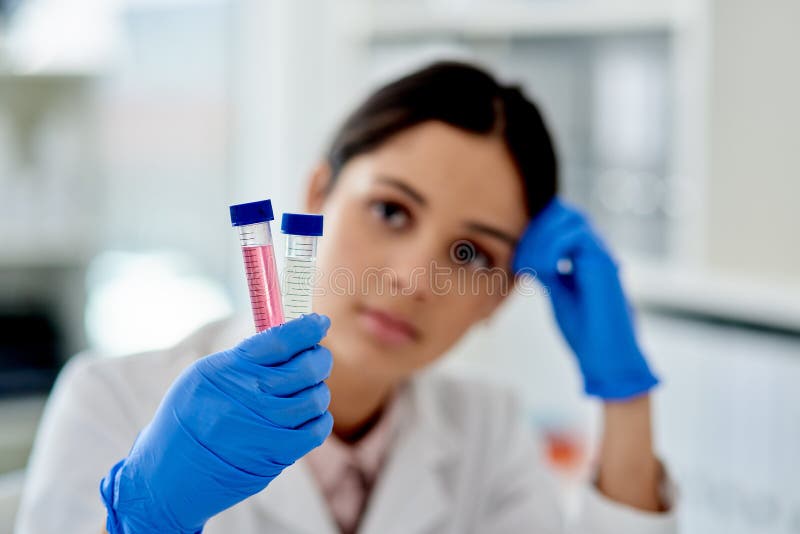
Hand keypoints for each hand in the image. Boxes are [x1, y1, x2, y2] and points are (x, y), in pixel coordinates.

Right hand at [100, 314, 333, 533]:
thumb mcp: (203, 377)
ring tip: (309, 390)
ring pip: (315, 398)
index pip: (280, 340)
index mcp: (229, 369)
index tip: (320, 322)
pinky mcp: (275, 455)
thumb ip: (243, 359)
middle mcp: (248, 396)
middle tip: (317, 357)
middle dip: (319, 358)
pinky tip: (311, 416)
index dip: (307, 328)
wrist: (166, 477)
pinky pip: (316, 430)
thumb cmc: (185, 421)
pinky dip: (320, 419)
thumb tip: (287, 340)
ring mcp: (264, 427)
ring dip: (319, 390)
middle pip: (306, 368)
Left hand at [512, 198, 657, 399]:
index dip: (534, 231)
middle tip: (522, 261)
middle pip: (563, 212)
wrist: (606, 356)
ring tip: (532, 267)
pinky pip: (577, 236)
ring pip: (570, 218)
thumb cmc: (585, 330)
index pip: (558, 220)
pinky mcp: (605, 264)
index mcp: (584, 256)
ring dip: (542, 239)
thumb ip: (547, 271)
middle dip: (535, 231)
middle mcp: (595, 250)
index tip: (519, 260)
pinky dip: (553, 248)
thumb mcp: (557, 293)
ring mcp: (602, 254)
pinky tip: (546, 271)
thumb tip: (528, 254)